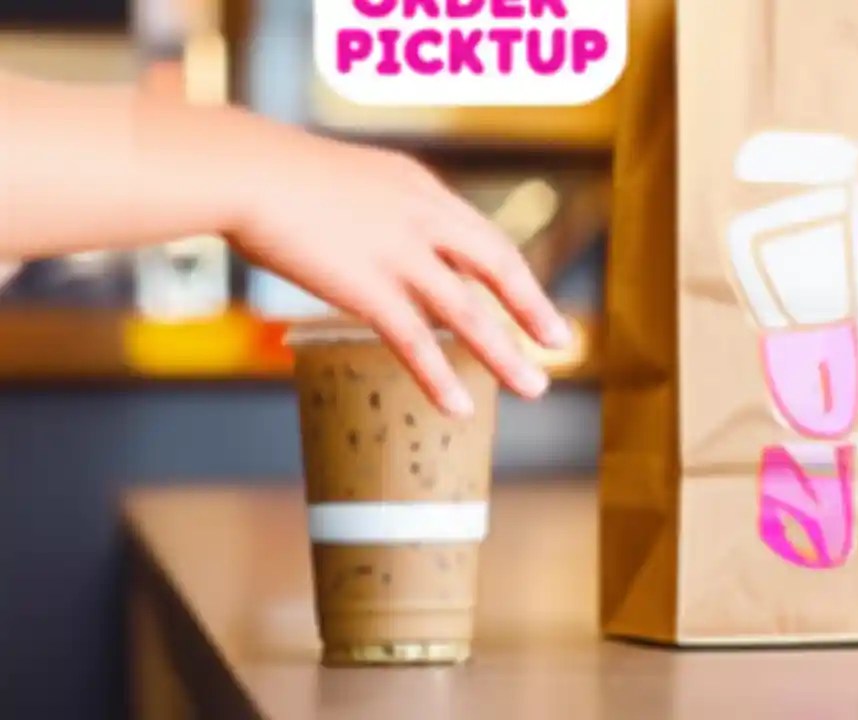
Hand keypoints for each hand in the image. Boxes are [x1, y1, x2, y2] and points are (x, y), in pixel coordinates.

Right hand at [223, 114, 570, 416]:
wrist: (243, 169)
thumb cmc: (273, 174)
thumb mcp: (345, 183)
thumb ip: (373, 214)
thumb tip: (376, 247)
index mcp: (419, 188)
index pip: (481, 235)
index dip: (511, 272)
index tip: (531, 299)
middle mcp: (423, 216)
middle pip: (497, 267)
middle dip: (533, 308)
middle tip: (561, 343)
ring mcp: (400, 251)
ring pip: (468, 312)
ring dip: (504, 354)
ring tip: (534, 388)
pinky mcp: (367, 286)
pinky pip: (415, 341)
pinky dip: (439, 377)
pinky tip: (458, 408)